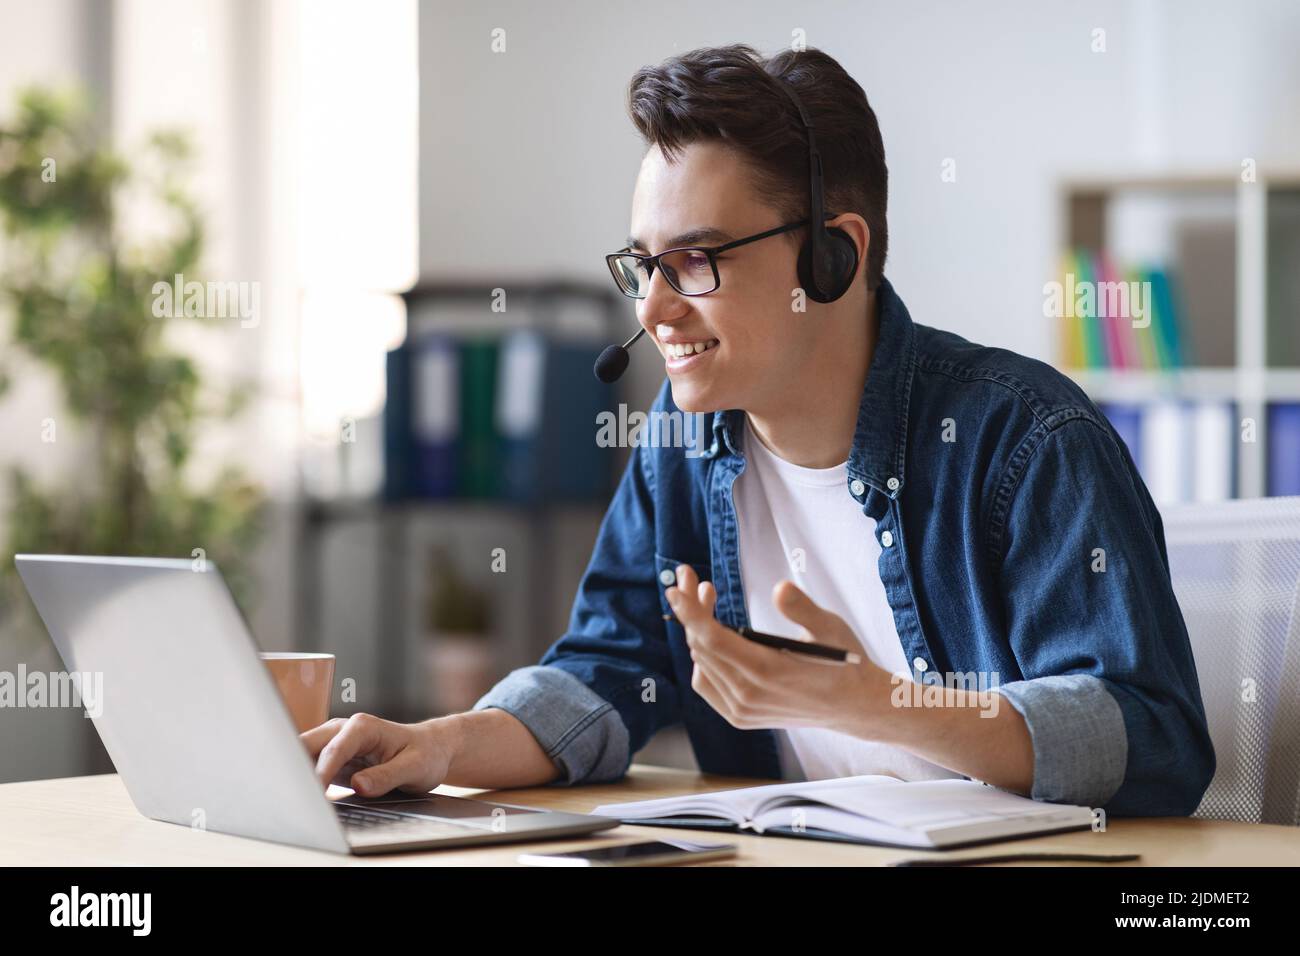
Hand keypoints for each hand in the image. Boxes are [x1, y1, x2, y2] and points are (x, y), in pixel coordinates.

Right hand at [300, 713, 457, 796]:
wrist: (431, 749)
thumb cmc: (425, 754)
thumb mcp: (415, 767)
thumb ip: (387, 776)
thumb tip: (359, 785)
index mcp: (363, 727)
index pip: (334, 750)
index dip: (320, 772)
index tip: (313, 793)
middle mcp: (344, 730)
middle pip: (306, 746)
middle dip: (295, 768)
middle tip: (294, 796)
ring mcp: (335, 743)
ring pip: (303, 756)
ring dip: (296, 775)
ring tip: (296, 798)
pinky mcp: (333, 758)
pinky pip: (310, 768)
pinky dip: (303, 780)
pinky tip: (304, 797)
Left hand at [665, 564, 893, 736]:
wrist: (854, 706)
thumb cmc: (843, 661)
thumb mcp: (830, 627)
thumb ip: (802, 608)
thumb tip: (779, 588)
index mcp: (767, 670)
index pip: (711, 638)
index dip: (690, 611)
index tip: (675, 588)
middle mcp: (748, 695)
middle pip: (701, 646)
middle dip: (693, 609)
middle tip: (696, 581)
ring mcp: (742, 709)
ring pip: (702, 663)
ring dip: (698, 629)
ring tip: (709, 598)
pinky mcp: (741, 717)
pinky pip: (707, 685)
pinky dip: (703, 659)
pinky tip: (713, 637)